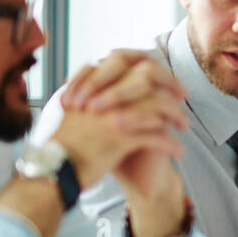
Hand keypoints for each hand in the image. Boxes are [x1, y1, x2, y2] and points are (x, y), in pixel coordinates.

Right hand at [55, 52, 192, 236]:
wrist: (53, 171)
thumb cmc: (64, 146)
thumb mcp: (74, 113)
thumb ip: (92, 96)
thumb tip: (111, 83)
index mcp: (93, 86)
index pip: (129, 65)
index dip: (152, 70)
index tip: (165, 81)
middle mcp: (103, 96)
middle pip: (148, 78)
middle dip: (170, 86)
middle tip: (183, 97)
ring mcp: (113, 115)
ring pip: (158, 105)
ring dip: (176, 116)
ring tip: (184, 126)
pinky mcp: (120, 138)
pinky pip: (157, 136)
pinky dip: (171, 144)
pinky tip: (179, 151)